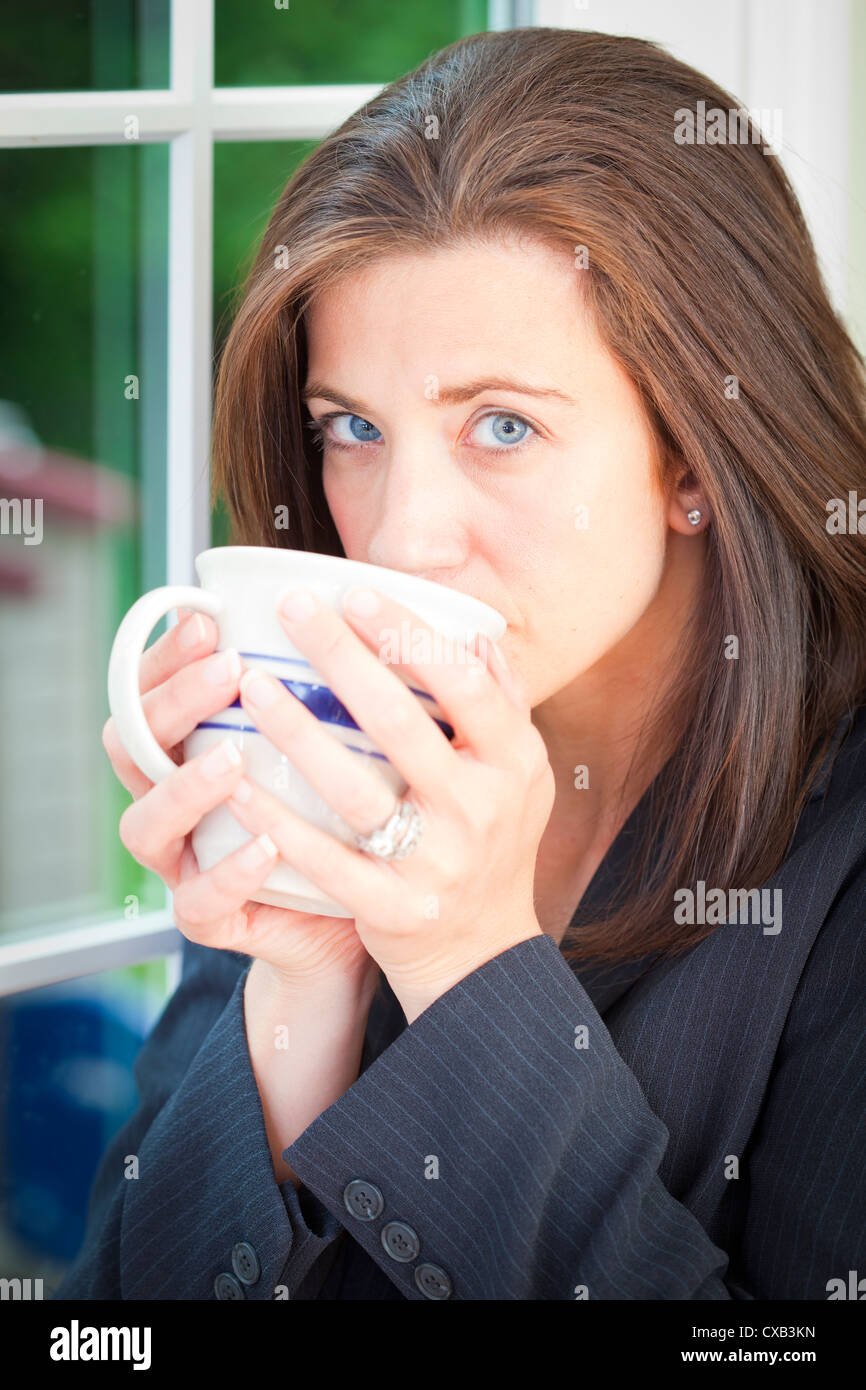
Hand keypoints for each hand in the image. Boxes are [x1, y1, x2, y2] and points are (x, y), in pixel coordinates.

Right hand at [102, 608, 377, 993]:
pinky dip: (229, 871)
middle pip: (134, 745)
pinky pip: (198, 901)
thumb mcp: (343, 740)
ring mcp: (184, 861)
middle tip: (230, 672)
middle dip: (174, 702)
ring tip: (232, 759)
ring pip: (145, 825)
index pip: (150, 689)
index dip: (167, 654)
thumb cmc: (347, 812)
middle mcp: (174, 800)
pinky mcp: (211, 918)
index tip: (209, 618)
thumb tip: (369, 603)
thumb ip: (335, 684)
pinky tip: (267, 843)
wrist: (357, 913)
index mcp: (191, 746)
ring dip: (185, 788)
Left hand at [225, 586, 553, 1022]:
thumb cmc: (492, 844)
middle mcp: (481, 809)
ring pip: (357, 790)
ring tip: (251, 685)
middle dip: (342, 658)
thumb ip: (501, 704)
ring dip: (298, 733)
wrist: (484, 955)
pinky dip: (279, 823)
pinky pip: (326, 861)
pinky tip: (237, 786)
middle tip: (293, 610)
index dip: (409, 635)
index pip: (466, 683)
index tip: (355, 592)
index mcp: (514, 764)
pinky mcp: (392, 908)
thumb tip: (475, 630)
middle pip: (404, 723)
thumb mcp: (518, 774)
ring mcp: (436, 863)